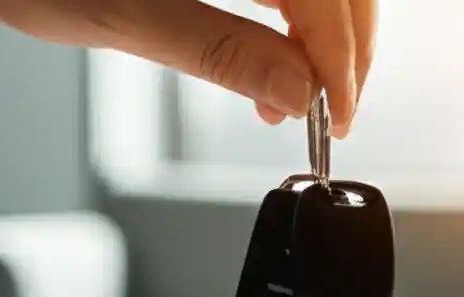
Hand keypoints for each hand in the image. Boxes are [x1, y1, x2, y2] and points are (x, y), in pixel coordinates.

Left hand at [0, 0, 374, 136]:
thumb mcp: (119, 14)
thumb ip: (219, 52)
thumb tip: (297, 94)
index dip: (341, 63)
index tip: (334, 119)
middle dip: (344, 50)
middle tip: (325, 114)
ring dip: (324, 31)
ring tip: (296, 91)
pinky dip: (294, 7)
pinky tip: (277, 45)